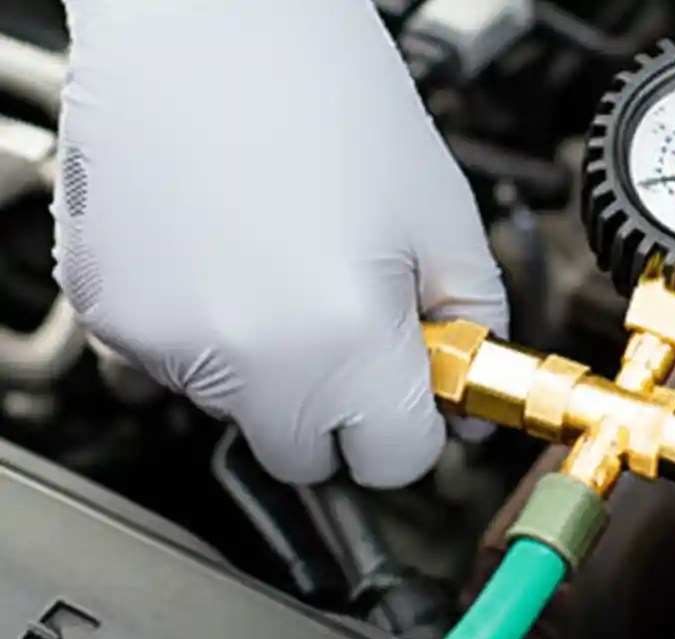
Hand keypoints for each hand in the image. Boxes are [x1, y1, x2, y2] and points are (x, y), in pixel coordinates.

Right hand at [52, 1, 506, 487]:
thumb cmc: (326, 91)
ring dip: (270, 366)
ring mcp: (162, 338)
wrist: (209, 16)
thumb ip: (471, 322)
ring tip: (282, 256)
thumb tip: (466, 390)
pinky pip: (174, 360)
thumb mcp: (441, 214)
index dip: (415, 426)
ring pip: (237, 408)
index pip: (394, 462)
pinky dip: (206, 327)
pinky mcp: (107, 310)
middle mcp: (244, 358)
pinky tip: (226, 248)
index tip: (415, 392)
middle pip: (308, 454)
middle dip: (341, 408)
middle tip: (352, 321)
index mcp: (341, 341)